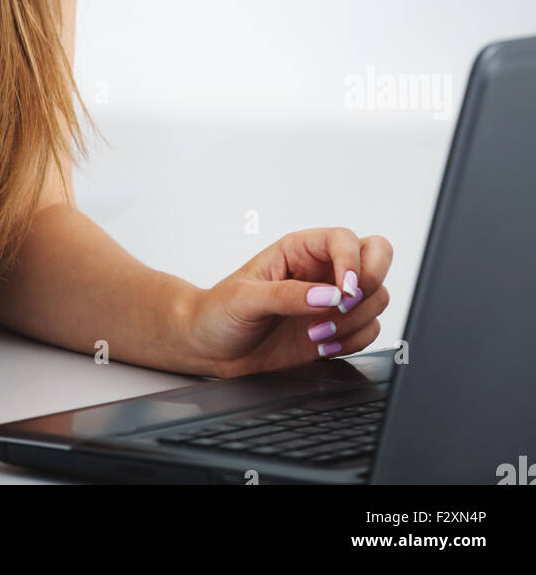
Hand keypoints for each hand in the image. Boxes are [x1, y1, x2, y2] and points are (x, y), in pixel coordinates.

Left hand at [182, 228, 392, 378]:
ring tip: (317, 334)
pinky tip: (323, 347)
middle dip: (370, 282)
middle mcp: (322, 270)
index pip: (344, 239)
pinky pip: (369, 329)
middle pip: (377, 255)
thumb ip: (287, 295)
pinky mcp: (337, 329)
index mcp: (299, 249)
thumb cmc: (220, 312)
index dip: (352, 261)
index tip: (344, 291)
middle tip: (345, 306)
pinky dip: (354, 341)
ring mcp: (332, 300)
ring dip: (355, 320)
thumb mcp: (245, 298)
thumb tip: (328, 296)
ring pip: (376, 296)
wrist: (211, 347)